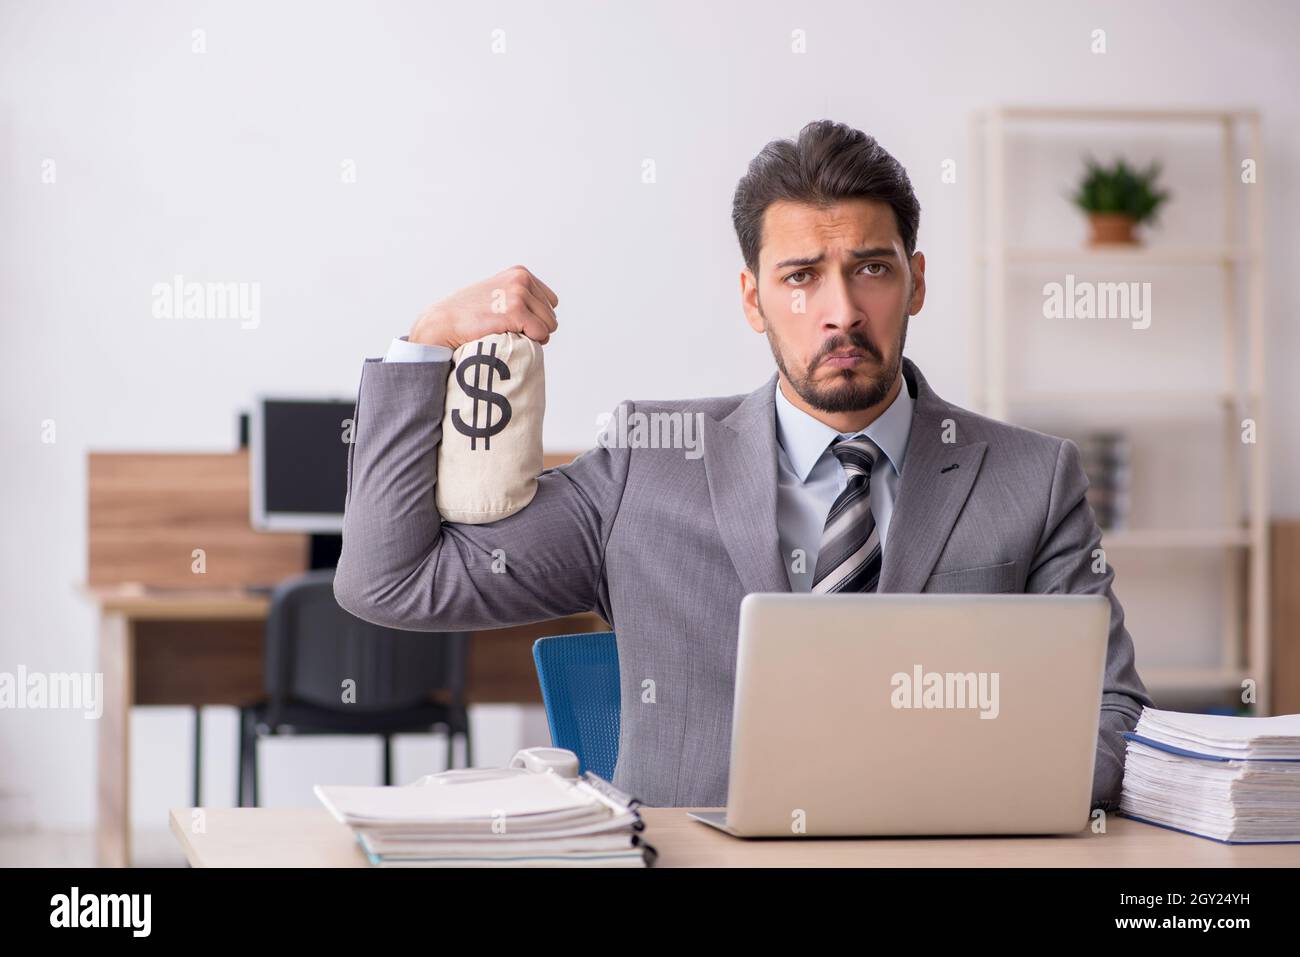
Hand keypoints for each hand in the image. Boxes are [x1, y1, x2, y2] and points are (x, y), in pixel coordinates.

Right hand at [410, 265, 558, 349]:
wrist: (444, 322)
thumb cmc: (470, 313)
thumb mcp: (498, 293)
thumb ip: (520, 295)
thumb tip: (549, 313)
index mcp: (520, 273)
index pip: (550, 302)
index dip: (537, 317)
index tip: (519, 324)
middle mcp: (521, 279)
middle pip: (551, 315)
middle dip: (537, 328)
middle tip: (513, 332)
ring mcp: (518, 294)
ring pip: (549, 325)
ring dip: (535, 336)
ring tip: (511, 335)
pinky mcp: (515, 311)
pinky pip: (541, 333)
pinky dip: (532, 341)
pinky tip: (512, 338)